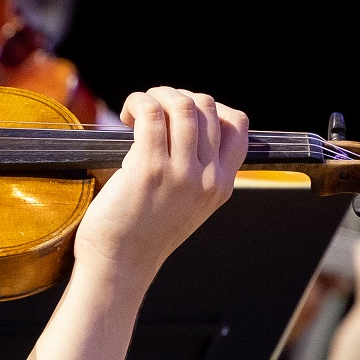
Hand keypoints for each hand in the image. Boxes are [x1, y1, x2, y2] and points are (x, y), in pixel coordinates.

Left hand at [73, 88, 247, 284]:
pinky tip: (126, 116)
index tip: (182, 114)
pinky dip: (138, 102)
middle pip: (207, 107)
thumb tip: (185, 122)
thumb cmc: (144, 232)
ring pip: (182, 105)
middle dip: (176, 96)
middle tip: (152, 110)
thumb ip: (197, 170)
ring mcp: (181, 173)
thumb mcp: (188, 204)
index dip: (211, 107)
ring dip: (156, 96)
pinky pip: (151, 114)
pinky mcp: (149, 169)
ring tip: (137, 111)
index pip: (238, 126)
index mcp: (222, 185)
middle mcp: (207, 177)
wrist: (121, 264)